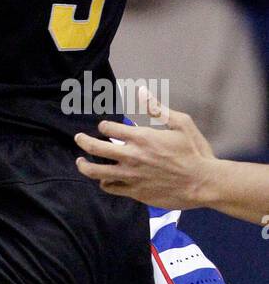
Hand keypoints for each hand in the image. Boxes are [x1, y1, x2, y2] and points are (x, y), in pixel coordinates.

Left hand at [74, 87, 217, 209]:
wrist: (204, 183)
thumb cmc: (195, 152)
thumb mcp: (181, 124)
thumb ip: (158, 108)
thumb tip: (142, 91)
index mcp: (142, 137)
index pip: (109, 127)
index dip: (104, 125)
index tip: (104, 126)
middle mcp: (133, 156)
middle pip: (96, 147)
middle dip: (83, 141)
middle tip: (78, 138)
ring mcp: (132, 176)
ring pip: (97, 171)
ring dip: (85, 165)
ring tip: (80, 162)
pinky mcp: (136, 192)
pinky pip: (111, 187)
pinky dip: (104, 182)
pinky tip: (104, 179)